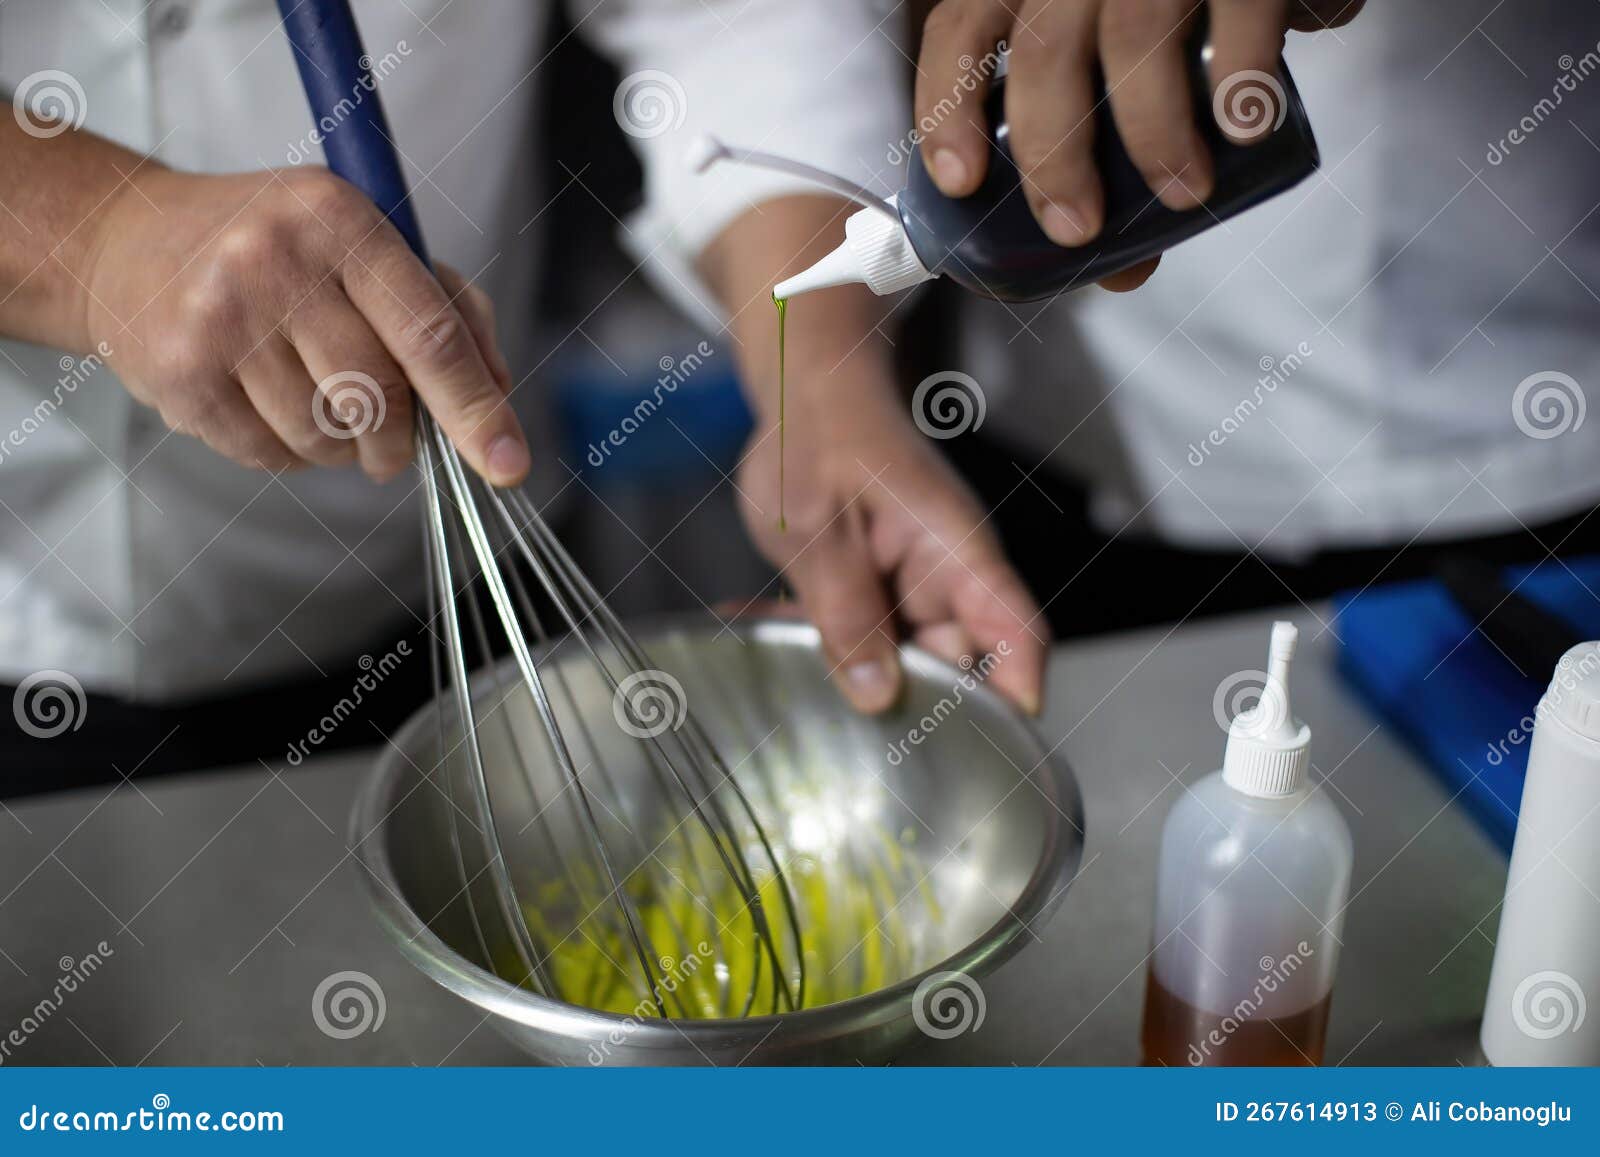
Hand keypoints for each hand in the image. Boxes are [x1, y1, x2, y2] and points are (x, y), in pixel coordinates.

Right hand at [84, 165, 523, 482]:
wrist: (125, 237)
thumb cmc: (276, 245)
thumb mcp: (366, 240)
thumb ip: (449, 310)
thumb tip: (497, 395)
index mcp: (340, 220)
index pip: (429, 334)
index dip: (476, 410)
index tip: (510, 465)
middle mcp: (276, 262)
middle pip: (379, 399)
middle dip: (401, 441)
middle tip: (392, 442)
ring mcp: (220, 319)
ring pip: (325, 438)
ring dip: (341, 447)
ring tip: (317, 401)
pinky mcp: (180, 374)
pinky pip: (270, 456)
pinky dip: (288, 451)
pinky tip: (267, 403)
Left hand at [735, 354, 1046, 715]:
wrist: (803, 392)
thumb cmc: (819, 438)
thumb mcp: (819, 531)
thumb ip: (846, 612)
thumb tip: (879, 695)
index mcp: (956, 553)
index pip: (1018, 636)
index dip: (1013, 696)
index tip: (984, 750)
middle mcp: (946, 576)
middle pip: (959, 665)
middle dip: (911, 702)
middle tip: (844, 727)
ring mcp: (911, 585)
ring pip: (901, 659)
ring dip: (849, 671)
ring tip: (787, 656)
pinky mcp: (876, 591)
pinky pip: (860, 637)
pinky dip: (818, 643)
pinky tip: (760, 628)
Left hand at [915, 0, 1362, 274]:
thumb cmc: (1199, 17)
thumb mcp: (1140, 76)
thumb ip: (1122, 155)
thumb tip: (1121, 270)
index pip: (960, 29)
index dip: (949, 108)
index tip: (960, 183)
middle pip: (1042, 52)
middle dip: (1052, 155)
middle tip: (1077, 229)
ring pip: (1130, 33)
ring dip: (1150, 132)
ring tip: (1181, 195)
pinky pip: (1237, 7)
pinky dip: (1239, 75)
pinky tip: (1244, 129)